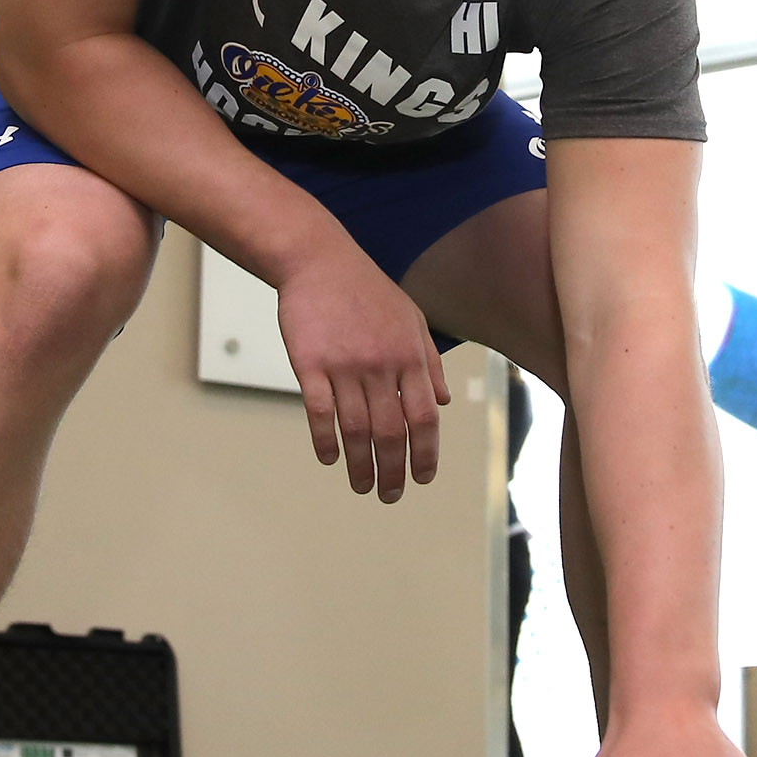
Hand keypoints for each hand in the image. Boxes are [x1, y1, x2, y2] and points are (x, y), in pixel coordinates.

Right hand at [274, 244, 448, 502]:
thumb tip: (446, 401)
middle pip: (391, 432)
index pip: (425, 418)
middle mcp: (382, 365)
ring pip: (356, 430)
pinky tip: (328, 458)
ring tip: (361, 486)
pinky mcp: (311, 364)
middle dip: (393, 472)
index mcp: (410, 356)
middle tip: (390, 495)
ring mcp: (345, 366)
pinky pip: (320, 413)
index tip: (423, 478)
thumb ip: (430, 362)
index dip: (426, 453)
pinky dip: (325, 441)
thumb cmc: (367, 290)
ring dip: (360, 465)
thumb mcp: (412, 319)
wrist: (319, 261)